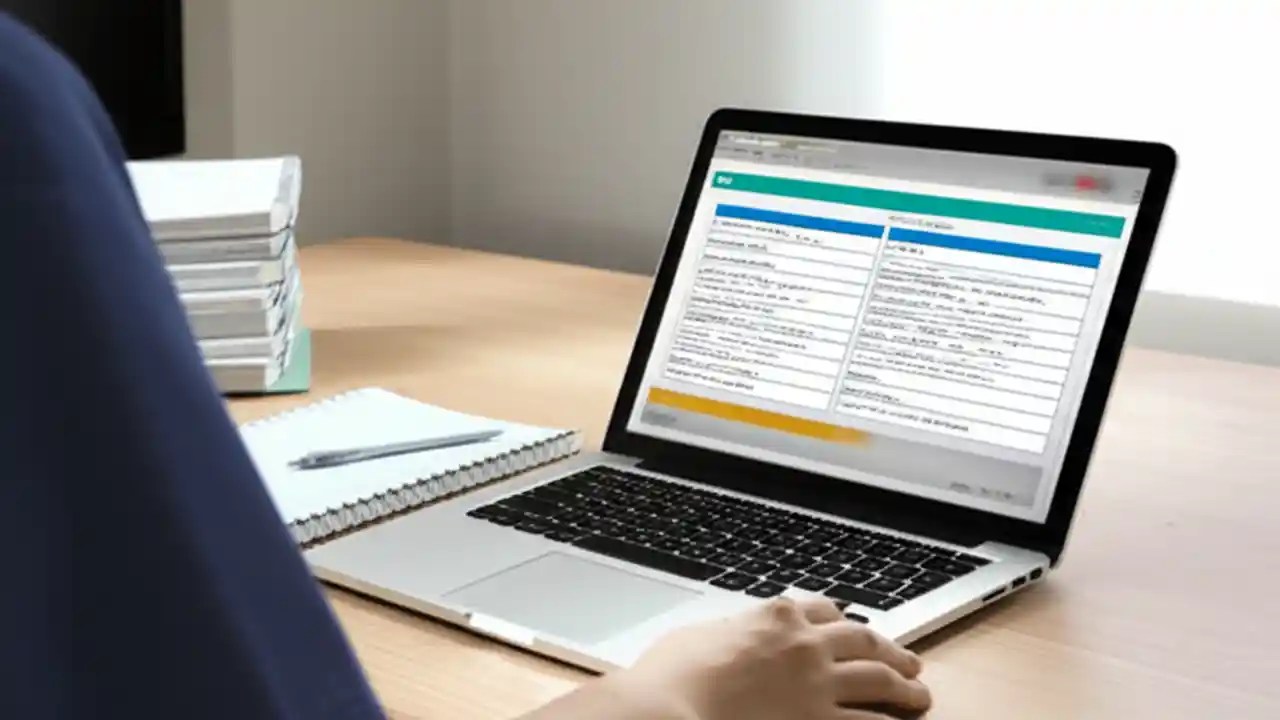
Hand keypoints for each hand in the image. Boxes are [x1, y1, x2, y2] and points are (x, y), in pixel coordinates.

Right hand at [615, 596, 930, 719]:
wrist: (668, 707)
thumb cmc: (671, 675)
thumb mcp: (696, 635)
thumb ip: (727, 632)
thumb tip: (729, 637)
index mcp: (774, 615)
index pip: (822, 609)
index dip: (843, 620)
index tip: (850, 627)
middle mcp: (805, 643)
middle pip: (863, 639)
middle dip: (889, 649)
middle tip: (906, 660)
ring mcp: (817, 683)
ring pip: (878, 679)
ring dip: (904, 687)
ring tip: (918, 695)